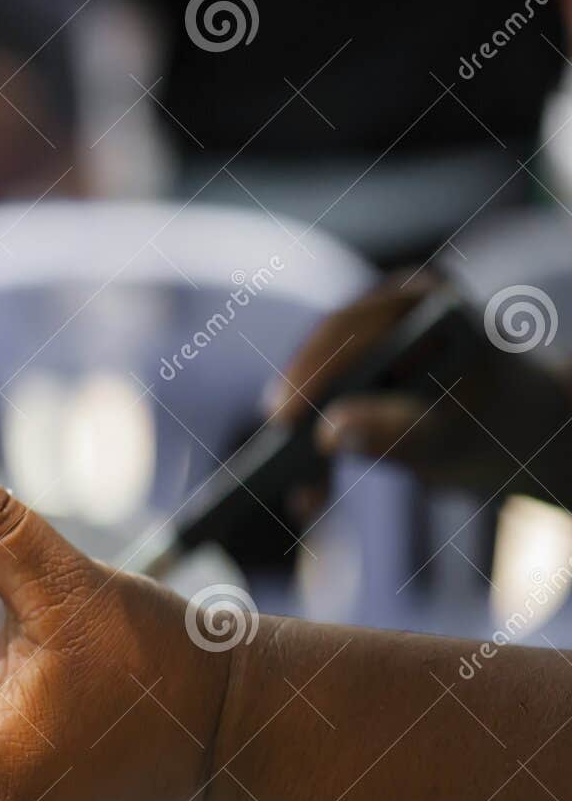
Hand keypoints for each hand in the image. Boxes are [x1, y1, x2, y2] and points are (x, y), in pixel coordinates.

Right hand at [271, 269, 571, 513]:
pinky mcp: (366, 369)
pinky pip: (328, 402)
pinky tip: (313, 491)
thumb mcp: (453, 437)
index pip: (346, 331)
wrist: (526, 432)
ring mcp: (377, 337)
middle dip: (300, 416)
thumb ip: (395, 434)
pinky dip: (322, 444)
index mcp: (425, 304)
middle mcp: (395, 308)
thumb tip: (328, 435)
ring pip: (319, 385)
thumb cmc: (500, 429)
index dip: (305, 374)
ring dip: (308, 440)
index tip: (281, 419)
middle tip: (273, 462)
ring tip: (306, 497)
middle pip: (322, 359)